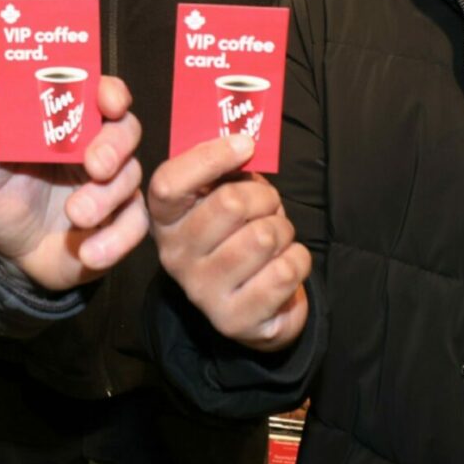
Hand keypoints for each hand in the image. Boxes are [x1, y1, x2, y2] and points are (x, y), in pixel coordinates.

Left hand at [0, 78, 148, 290]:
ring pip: (130, 178)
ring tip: (75, 215)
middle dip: (114, 145)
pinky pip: (135, 226)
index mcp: (71, 126)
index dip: (111, 92)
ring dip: (105, 197)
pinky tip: (88, 252)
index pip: (101, 96)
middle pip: (127, 130)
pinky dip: (115, 239)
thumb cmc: (7, 200)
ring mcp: (114, 186)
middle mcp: (99, 149)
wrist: (11, 255)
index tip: (108, 101)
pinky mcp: (121, 224)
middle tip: (96, 165)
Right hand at [147, 135, 309, 351]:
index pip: (169, 183)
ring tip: (274, 238)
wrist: (255, 303)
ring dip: (283, 230)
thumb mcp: (221, 197)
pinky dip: (298, 259)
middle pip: (231, 204)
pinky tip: (284, 263)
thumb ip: (224, 168)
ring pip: (264, 236)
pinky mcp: (234, 320)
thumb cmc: (239, 234)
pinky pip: (286, 270)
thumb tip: (245, 143)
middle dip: (265, 197)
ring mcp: (202, 292)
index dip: (210, 157)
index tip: (246, 145)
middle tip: (268, 207)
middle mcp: (175, 257)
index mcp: (165, 220)